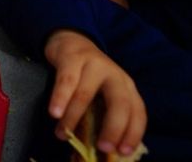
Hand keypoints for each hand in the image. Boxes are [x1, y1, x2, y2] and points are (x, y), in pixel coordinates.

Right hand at [44, 30, 146, 156]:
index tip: (122, 152)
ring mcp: (94, 64)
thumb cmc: (86, 77)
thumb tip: (97, 150)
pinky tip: (54, 113)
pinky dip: (60, 98)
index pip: (137, 112)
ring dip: (74, 117)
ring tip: (62, 134)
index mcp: (127, 87)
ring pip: (86, 94)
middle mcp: (115, 75)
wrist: (70, 41)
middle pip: (120, 103)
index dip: (133, 133)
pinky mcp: (72, 58)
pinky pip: (66, 81)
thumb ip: (101, 117)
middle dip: (113, 128)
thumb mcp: (101, 95)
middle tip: (102, 147)